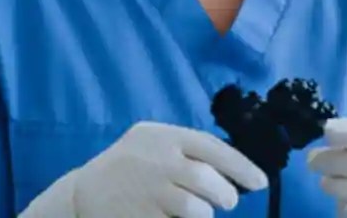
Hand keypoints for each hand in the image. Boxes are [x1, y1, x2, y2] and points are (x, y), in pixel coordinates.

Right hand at [20, 121, 268, 217]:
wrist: (85, 192)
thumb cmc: (130, 164)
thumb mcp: (153, 141)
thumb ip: (188, 148)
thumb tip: (235, 168)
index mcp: (163, 136)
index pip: (212, 147)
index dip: (242, 166)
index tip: (261, 182)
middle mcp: (156, 161)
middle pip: (207, 180)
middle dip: (225, 194)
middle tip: (227, 200)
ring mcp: (147, 192)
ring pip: (196, 209)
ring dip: (204, 213)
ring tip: (196, 210)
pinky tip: (173, 217)